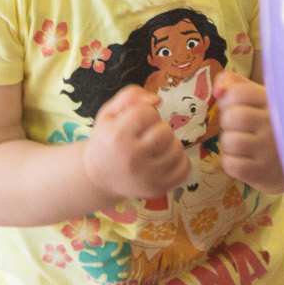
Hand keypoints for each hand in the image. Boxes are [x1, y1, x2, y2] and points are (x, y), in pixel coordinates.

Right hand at [82, 85, 190, 199]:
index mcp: (117, 137)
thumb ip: (130, 96)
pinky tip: (165, 158)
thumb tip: (157, 100)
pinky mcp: (159, 188)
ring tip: (155, 146)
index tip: (136, 121)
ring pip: (177, 148)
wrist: (98, 178)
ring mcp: (148, 177)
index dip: (145, 113)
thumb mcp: (108, 113)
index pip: (147, 112)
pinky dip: (179, 160)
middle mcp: (133, 158)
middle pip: (165, 130)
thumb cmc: (105, 141)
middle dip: (158, 128)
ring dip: (169, 143)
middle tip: (146, 135)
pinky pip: (185, 168)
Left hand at [213, 70, 283, 190]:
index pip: (238, 93)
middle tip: (241, 128)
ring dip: (229, 144)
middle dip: (228, 122)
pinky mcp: (263, 173)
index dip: (229, 99)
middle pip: (231, 117)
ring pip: (229, 141)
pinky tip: (246, 160)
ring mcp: (270, 150)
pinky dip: (232, 163)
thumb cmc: (272, 126)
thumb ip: (235, 85)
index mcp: (274, 102)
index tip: (236, 106)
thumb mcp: (261, 98)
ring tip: (244, 145)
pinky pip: (230, 164)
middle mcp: (274, 124)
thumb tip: (217, 90)